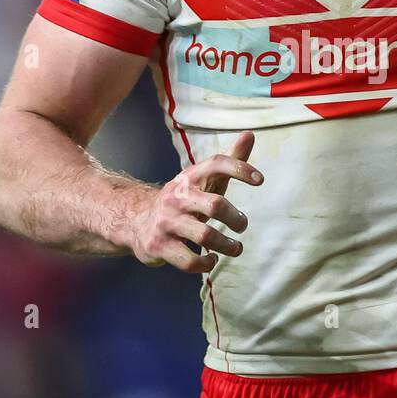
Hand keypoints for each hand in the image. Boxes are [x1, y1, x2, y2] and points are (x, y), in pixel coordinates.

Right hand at [129, 131, 262, 272]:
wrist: (136, 220)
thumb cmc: (184, 200)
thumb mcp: (204, 180)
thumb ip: (229, 161)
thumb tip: (250, 134)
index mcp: (189, 178)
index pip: (215, 164)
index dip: (239, 168)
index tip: (260, 180)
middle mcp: (177, 197)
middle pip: (215, 205)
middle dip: (236, 219)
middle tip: (242, 225)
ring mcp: (166, 222)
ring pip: (205, 236)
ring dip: (227, 245)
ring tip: (236, 248)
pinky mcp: (159, 246)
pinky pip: (189, 261)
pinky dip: (206, 263)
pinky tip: (212, 260)